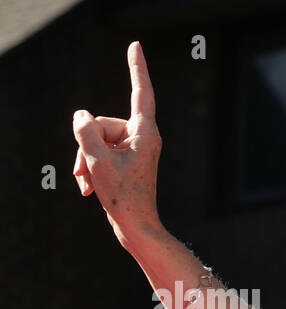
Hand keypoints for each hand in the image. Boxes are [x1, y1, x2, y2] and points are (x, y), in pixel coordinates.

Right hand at [72, 41, 162, 246]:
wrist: (135, 227)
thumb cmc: (123, 195)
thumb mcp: (97, 159)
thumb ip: (85, 130)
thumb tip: (81, 114)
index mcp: (145, 132)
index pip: (140, 92)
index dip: (136, 68)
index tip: (136, 45)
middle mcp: (142, 137)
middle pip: (103, 122)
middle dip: (86, 144)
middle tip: (89, 171)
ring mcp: (134, 150)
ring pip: (97, 140)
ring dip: (85, 160)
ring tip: (87, 183)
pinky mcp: (125, 162)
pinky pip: (100, 153)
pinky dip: (90, 168)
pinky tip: (87, 188)